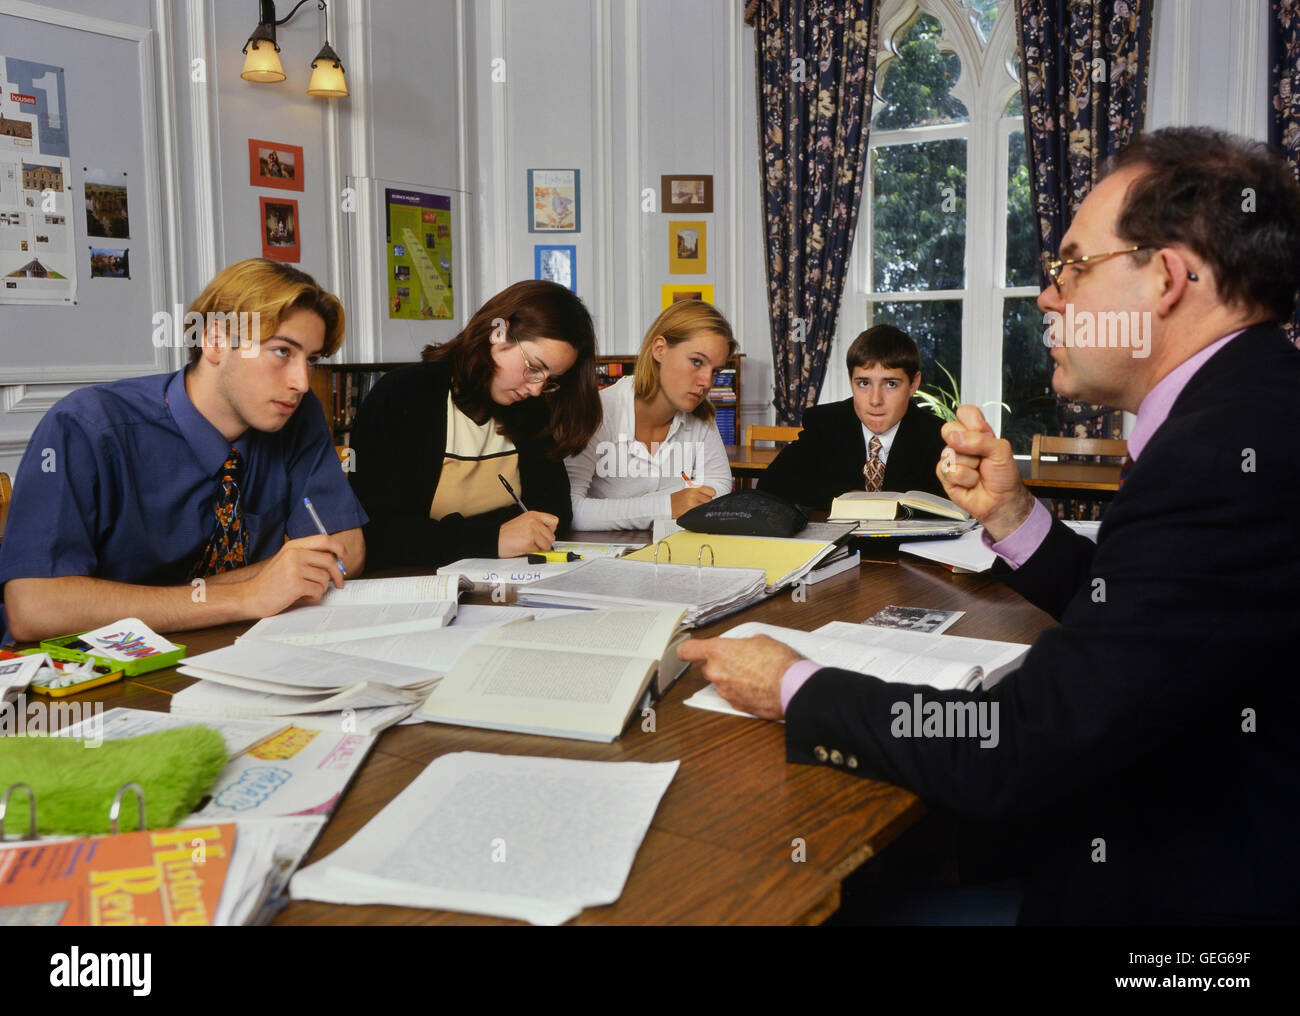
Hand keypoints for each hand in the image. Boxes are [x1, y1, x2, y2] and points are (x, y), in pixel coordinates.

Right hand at [246, 534, 346, 615]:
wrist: (250, 596)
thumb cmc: (271, 582)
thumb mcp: (287, 560)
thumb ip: (307, 556)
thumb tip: (335, 560)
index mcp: (293, 546)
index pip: (324, 539)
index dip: (339, 548)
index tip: (343, 557)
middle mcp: (294, 554)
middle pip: (330, 560)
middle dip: (338, 575)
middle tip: (338, 583)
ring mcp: (294, 568)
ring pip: (324, 578)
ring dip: (320, 589)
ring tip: (307, 591)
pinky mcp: (295, 584)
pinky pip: (318, 590)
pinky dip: (314, 597)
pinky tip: (303, 597)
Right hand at [498, 510, 558, 556]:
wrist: (494, 540)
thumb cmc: (507, 534)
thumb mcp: (524, 523)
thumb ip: (538, 526)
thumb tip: (550, 536)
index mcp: (533, 515)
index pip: (554, 521)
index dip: (550, 530)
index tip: (544, 535)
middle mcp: (533, 522)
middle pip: (552, 536)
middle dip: (544, 542)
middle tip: (533, 543)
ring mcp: (531, 532)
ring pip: (547, 546)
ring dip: (539, 549)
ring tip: (528, 545)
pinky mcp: (528, 543)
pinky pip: (538, 552)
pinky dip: (533, 553)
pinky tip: (524, 549)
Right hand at [670, 485, 715, 517]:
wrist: (667, 505)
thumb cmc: (677, 499)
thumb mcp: (688, 490)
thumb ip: (699, 491)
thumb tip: (711, 495)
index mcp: (694, 486)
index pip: (712, 491)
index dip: (710, 495)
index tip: (708, 496)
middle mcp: (693, 493)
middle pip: (710, 500)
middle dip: (705, 502)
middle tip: (697, 502)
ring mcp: (692, 501)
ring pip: (705, 506)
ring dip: (701, 507)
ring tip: (693, 506)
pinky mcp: (691, 509)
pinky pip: (700, 511)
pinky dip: (697, 512)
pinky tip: (691, 510)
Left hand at [677, 634, 804, 719]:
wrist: (792, 687)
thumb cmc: (778, 661)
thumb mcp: (760, 639)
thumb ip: (742, 644)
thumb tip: (744, 647)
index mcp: (718, 651)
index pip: (687, 650)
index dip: (686, 650)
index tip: (687, 650)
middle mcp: (716, 672)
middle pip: (708, 667)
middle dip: (721, 664)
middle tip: (742, 660)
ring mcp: (724, 691)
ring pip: (722, 682)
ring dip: (733, 679)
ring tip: (755, 674)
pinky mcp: (735, 705)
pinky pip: (733, 695)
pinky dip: (742, 691)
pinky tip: (758, 686)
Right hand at [937, 405, 1034, 541]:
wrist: (1001, 501)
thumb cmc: (1003, 476)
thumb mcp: (1001, 451)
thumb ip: (980, 440)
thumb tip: (955, 437)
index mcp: (976, 432)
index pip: (965, 413)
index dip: (972, 422)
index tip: (983, 433)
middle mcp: (961, 443)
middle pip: (949, 429)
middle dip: (968, 444)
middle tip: (981, 456)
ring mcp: (952, 458)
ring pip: (950, 453)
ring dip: (970, 466)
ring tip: (978, 472)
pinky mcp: (944, 474)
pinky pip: (949, 470)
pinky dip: (964, 479)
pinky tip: (970, 482)